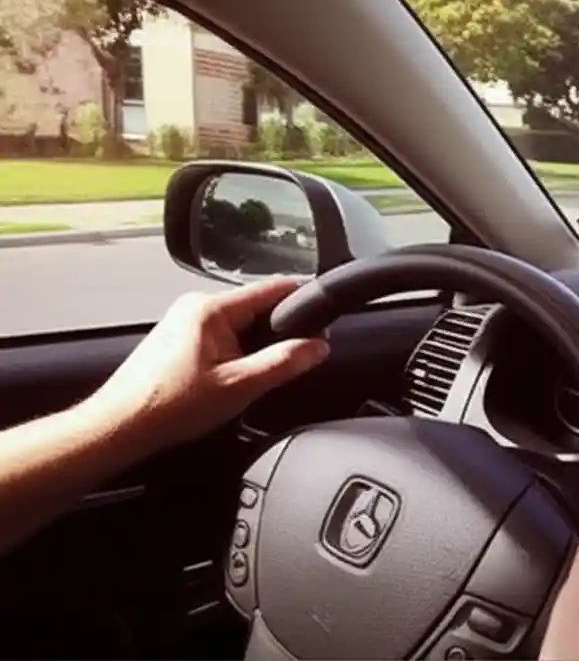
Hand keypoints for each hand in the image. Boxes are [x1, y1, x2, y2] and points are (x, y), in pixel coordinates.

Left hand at [88, 279, 328, 452]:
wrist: (120, 427)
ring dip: (253, 348)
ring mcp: (184, 321)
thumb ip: (284, 362)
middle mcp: (196, 306)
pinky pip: (221, 336)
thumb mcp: (240, 386)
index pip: (275, 288)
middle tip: (283, 367)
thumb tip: (318, 346)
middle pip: (258, 308)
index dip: (304, 305)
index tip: (321, 326)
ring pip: (240, 325)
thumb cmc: (169, 406)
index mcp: (212, 308)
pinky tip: (225, 382)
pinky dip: (233, 355)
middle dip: (277, 334)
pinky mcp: (178, 338)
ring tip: (247, 380)